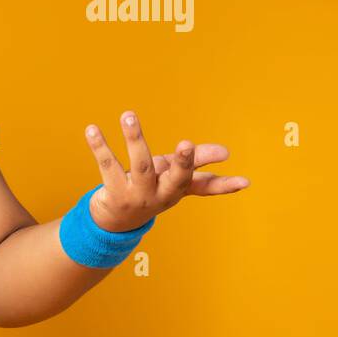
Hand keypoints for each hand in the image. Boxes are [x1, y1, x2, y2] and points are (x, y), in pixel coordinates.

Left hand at [83, 110, 249, 232]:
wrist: (115, 221)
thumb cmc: (149, 191)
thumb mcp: (171, 176)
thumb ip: (193, 162)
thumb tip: (223, 151)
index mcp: (178, 189)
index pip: (205, 187)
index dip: (225, 185)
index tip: (244, 182)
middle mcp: (161, 195)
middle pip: (175, 179)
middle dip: (183, 162)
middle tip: (187, 143)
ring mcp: (138, 195)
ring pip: (139, 165)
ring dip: (135, 138)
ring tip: (129, 115)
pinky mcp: (114, 193)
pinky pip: (107, 165)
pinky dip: (100, 146)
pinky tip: (92, 129)